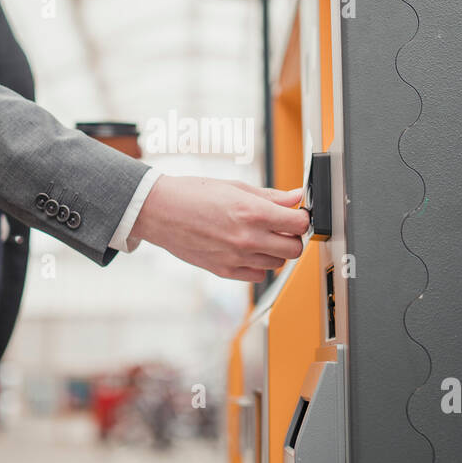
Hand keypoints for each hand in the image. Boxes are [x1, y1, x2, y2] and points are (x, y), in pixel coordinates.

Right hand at [128, 175, 310, 281]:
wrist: (160, 211)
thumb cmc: (193, 194)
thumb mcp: (235, 187)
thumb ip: (270, 196)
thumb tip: (295, 197)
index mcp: (252, 212)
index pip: (299, 223)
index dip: (302, 218)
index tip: (297, 215)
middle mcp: (247, 238)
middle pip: (294, 248)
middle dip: (293, 237)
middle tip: (283, 227)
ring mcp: (236, 257)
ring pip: (278, 263)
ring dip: (276, 251)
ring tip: (261, 236)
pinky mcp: (224, 271)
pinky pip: (258, 275)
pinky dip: (259, 265)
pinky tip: (249, 250)